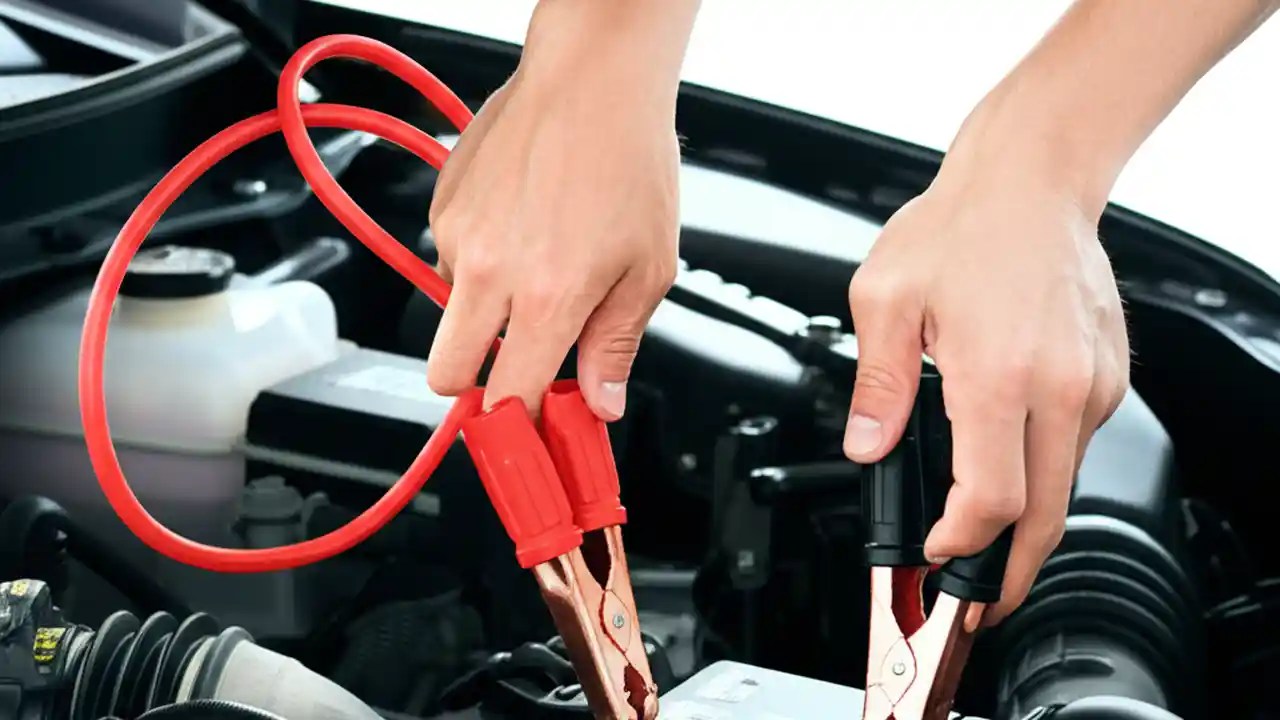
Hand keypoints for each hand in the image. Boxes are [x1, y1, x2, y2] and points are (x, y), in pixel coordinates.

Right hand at [426, 4, 688, 418]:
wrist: (592, 80)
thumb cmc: (628, 161)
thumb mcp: (648, 267)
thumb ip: (616, 345)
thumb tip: (601, 402)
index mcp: (548, 296)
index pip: (508, 396)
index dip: (517, 425)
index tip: (527, 434)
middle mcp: (491, 271)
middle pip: (445, 373)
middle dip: (473, 386)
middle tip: (513, 367)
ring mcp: (458, 236)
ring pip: (451, 311)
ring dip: (485, 309)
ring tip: (538, 262)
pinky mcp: (442, 206)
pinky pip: (450, 260)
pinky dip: (481, 259)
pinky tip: (521, 225)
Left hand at [843, 151, 1129, 628]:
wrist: (1032, 180)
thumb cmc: (960, 227)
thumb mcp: (885, 299)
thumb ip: (877, 385)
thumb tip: (868, 447)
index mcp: (997, 375)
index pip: (991, 499)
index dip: (961, 542)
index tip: (936, 551)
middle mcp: (1058, 387)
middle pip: (1045, 515)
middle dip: (1012, 571)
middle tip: (981, 600)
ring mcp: (1092, 383)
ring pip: (1066, 485)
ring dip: (1029, 523)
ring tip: (987, 541)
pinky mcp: (1109, 374)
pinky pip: (1077, 445)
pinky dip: (1046, 472)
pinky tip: (1011, 465)